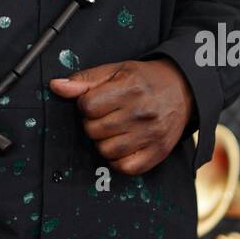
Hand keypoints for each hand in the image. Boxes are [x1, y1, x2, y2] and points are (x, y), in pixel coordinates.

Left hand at [48, 56, 194, 174]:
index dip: (85, 104)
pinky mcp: (158, 152)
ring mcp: (151, 134)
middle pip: (93, 130)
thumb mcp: (115, 70)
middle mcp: (142, 112)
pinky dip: (117, 160)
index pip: (87, 106)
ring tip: (114, 129)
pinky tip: (121, 145)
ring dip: (103, 142)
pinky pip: (125, 167)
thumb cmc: (145, 79)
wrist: (183, 88)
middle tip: (105, 115)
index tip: (96, 101)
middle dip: (93, 123)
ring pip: (105, 150)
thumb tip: (56, 86)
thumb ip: (85, 80)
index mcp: (130, 87)